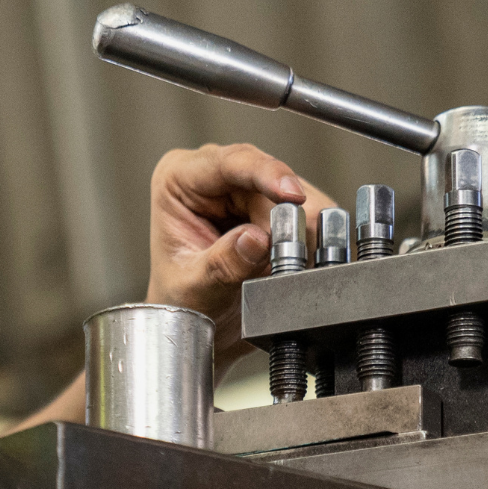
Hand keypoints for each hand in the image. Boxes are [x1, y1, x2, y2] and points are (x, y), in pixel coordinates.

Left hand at [144, 143, 337, 371]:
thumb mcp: (194, 288)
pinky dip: (308, 239)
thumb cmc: (183, 301)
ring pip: (295, 196)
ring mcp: (247, 186)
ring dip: (299, 233)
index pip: (228, 163)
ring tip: (281, 268)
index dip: (265, 174)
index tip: (292, 196)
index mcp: (179, 179)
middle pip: (269, 181)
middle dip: (286, 221)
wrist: (199, 325)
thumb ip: (223, 264)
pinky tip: (294, 261)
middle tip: (286, 260)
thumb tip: (256, 239)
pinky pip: (308, 211)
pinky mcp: (274, 203)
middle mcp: (213, 174)